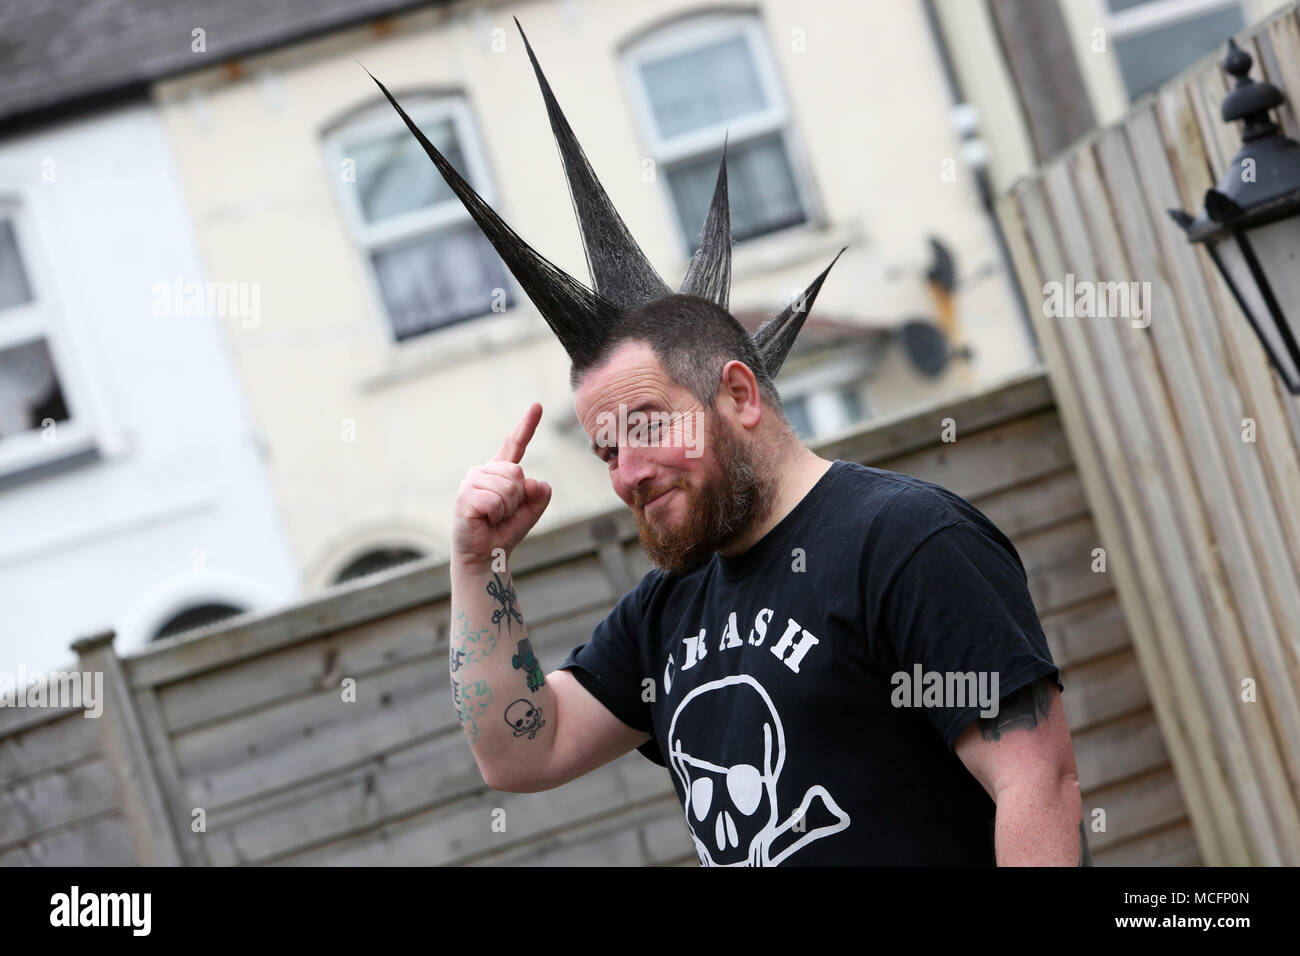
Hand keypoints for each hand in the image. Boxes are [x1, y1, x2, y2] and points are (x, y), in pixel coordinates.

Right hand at [452, 402, 551, 569]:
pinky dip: (496, 515)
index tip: (537, 405)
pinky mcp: (464, 497)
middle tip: (504, 513)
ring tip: (493, 517)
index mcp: (500, 471)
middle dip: (518, 498)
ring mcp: (471, 482)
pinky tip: (484, 519)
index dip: (527, 425)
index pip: (515, 444)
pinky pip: (495, 500)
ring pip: (508, 487)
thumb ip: (540, 494)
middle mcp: (483, 471)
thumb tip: (533, 481)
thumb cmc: (505, 531)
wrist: (486, 556)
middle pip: (517, 472)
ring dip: (507, 508)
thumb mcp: (531, 511)